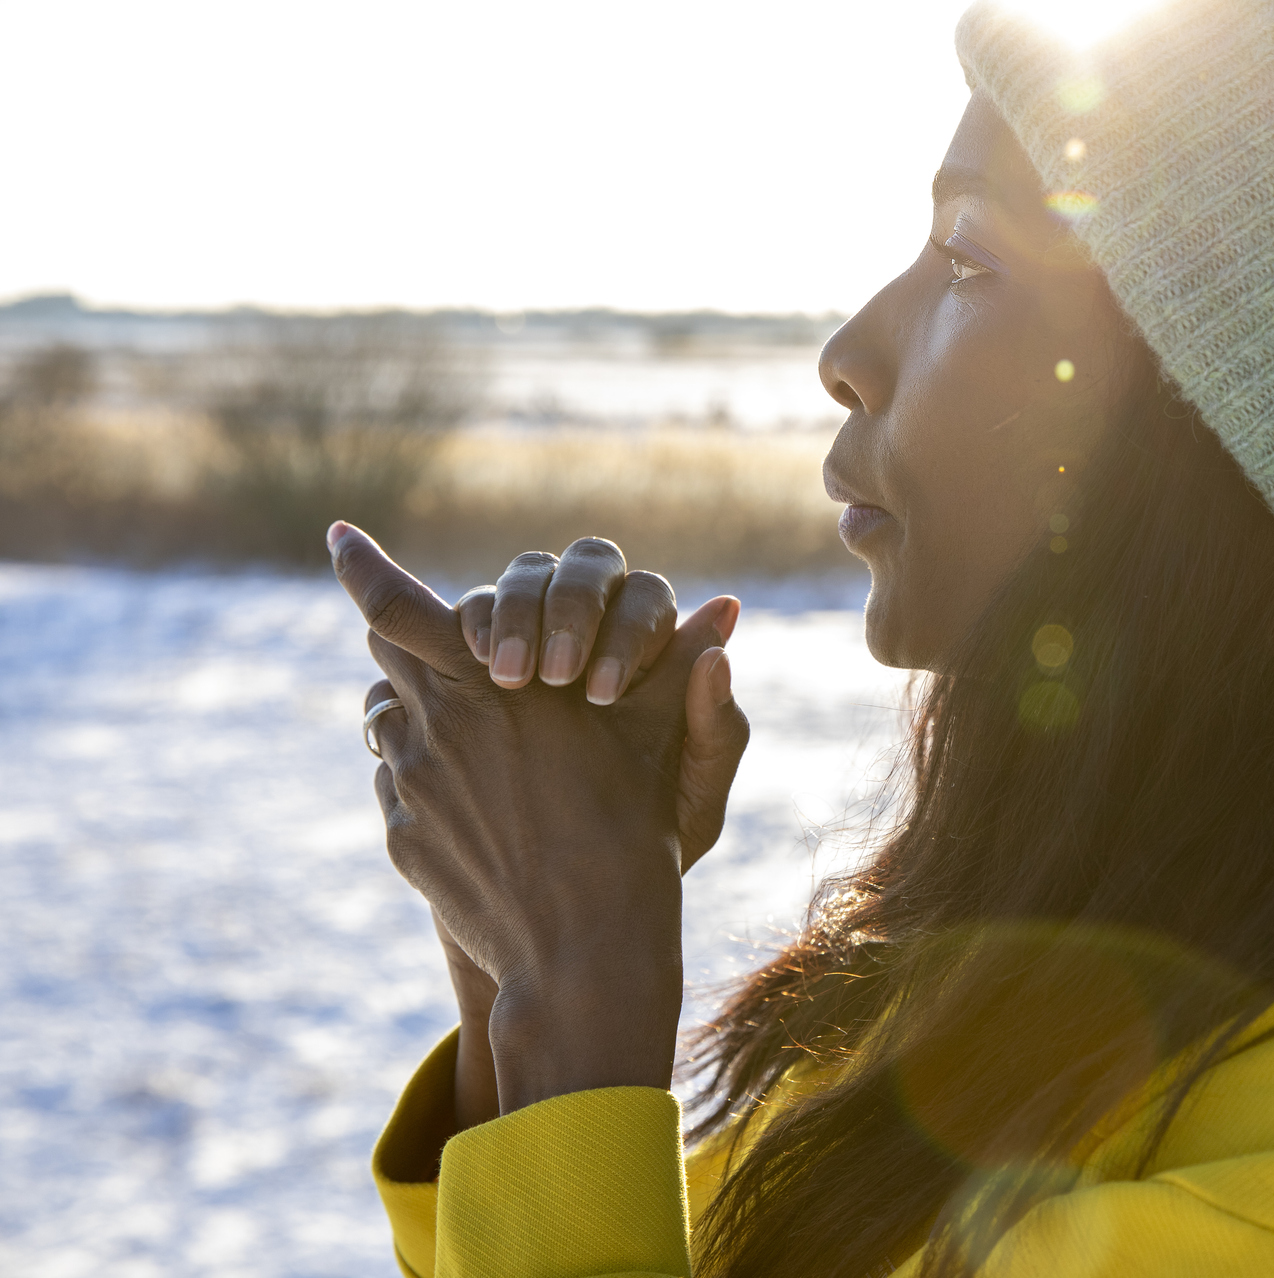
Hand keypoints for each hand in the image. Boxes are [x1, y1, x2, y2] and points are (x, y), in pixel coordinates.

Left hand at [334, 520, 741, 1110]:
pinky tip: (482, 800)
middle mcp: (438, 728)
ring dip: (420, 708)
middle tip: (442, 638)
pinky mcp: (403, 838)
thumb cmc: (636, 836)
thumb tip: (724, 609)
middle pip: (385, 650)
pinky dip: (429, 774)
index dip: (364, 567)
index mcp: (494, 686)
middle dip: (405, 632)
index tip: (338, 534)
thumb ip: (677, 672)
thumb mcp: (662, 745)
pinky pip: (399, 783)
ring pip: (388, 716)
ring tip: (476, 728)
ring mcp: (413, 786)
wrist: (584, 948)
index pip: (399, 606)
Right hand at [452, 538, 745, 868]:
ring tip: (500, 672)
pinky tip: (451, 676)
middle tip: (551, 671)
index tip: (603, 691)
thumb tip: (728, 616)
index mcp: (653, 648)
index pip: (643, 596)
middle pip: (574, 570)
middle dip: (560, 607)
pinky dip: (450, 638)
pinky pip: (449, 624)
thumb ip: (716, 720)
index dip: (626, 631)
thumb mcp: (692, 799)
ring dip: (501, 615)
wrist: (574, 902)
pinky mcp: (465, 665)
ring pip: (509, 587)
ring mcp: (525, 638)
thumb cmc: (651, 847)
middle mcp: (590, 626)